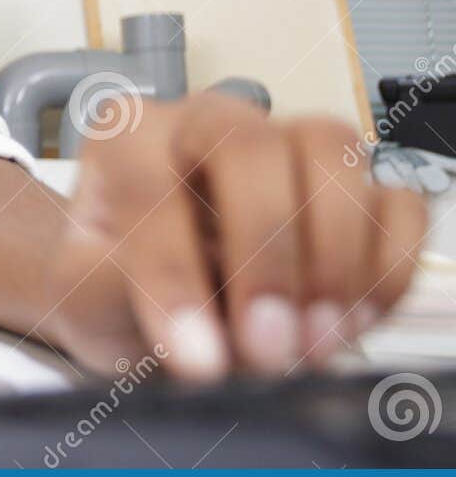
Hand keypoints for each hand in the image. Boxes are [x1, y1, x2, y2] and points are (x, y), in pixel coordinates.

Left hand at [42, 91, 426, 381]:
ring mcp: (284, 144)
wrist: (151, 306)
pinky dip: (386, 266)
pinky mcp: (350, 187)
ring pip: (332, 152)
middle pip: (252, 145)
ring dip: (333, 257)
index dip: (174, 269)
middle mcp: (207, 121)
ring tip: (310, 344)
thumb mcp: (81, 295)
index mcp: (129, 135)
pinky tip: (349, 323)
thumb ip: (113, 291)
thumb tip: (192, 331)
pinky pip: (395, 202)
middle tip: (265, 348)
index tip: (193, 355)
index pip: (150, 176)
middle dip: (266, 255)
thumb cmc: (108, 287)